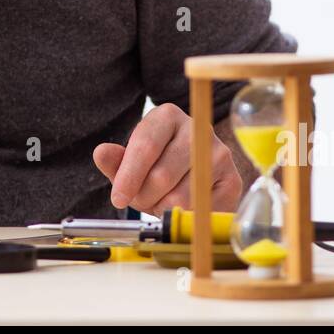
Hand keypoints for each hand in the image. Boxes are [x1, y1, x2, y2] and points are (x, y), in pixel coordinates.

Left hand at [93, 103, 242, 215]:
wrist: (192, 173)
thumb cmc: (156, 165)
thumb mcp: (131, 163)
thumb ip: (115, 161)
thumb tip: (101, 153)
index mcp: (167, 116)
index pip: (145, 146)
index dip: (128, 177)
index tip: (117, 199)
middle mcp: (197, 129)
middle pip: (162, 176)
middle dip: (145, 197)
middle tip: (143, 199)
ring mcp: (219, 154)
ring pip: (181, 198)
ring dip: (164, 208)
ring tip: (164, 199)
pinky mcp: (233, 180)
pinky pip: (201, 211)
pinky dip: (186, 217)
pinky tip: (184, 206)